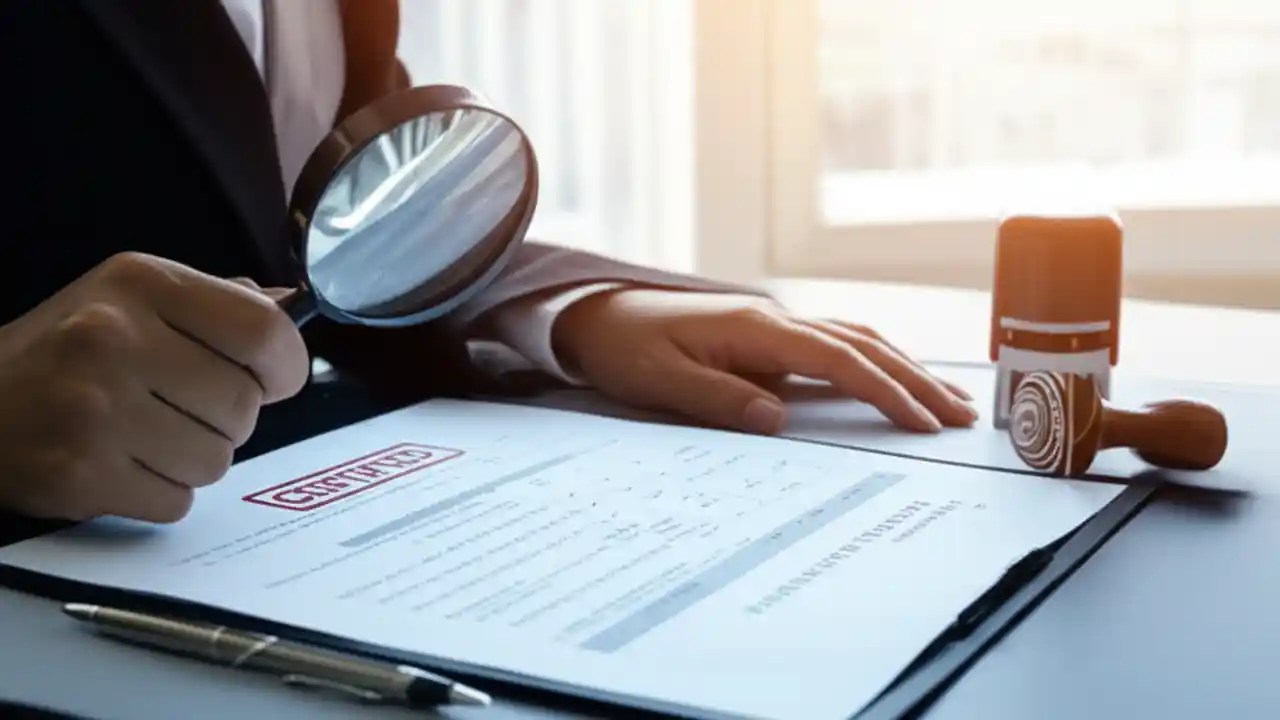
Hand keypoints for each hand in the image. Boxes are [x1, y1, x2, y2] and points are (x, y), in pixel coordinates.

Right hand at [0, 253, 307, 522]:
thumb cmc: (63, 352)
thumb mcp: (131, 299)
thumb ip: (216, 304)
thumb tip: (290, 308)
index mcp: (141, 282)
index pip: (265, 333)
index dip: (284, 367)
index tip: (270, 379)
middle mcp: (115, 337)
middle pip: (244, 406)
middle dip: (227, 418)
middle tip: (177, 408)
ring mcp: (94, 408)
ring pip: (217, 460)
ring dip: (193, 458)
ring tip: (144, 435)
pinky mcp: (79, 473)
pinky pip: (176, 500)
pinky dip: (160, 492)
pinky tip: (121, 463)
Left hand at [551, 289, 976, 434]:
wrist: (596, 315)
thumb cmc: (625, 349)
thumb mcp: (660, 381)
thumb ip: (718, 400)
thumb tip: (780, 419)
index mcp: (755, 328)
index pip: (839, 359)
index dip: (885, 390)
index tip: (923, 421)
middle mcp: (775, 320)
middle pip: (863, 344)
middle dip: (915, 379)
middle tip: (963, 417)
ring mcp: (775, 324)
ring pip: (856, 339)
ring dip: (903, 367)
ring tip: (946, 401)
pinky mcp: (768, 336)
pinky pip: (835, 345)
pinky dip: (874, 361)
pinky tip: (892, 379)